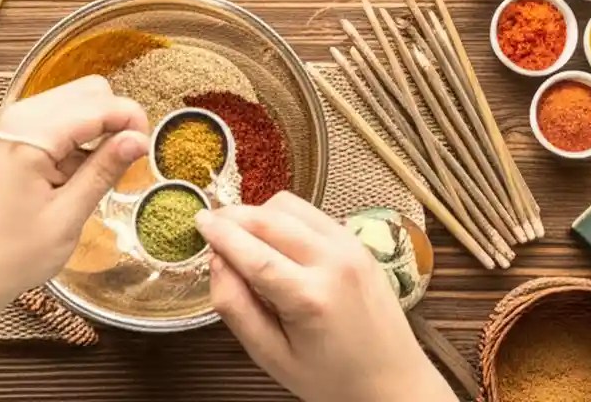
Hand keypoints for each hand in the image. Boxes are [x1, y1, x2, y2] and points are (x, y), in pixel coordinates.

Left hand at [0, 76, 148, 380]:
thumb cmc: (18, 253)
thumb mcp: (69, 216)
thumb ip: (104, 170)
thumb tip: (140, 139)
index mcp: (31, 136)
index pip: (97, 105)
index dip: (130, 122)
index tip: (146, 152)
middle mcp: (21, 117)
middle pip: (90, 92)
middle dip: (116, 120)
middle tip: (124, 164)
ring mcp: (17, 123)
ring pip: (80, 100)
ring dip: (100, 129)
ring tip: (100, 173)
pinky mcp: (19, 134)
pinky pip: (64, 118)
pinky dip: (83, 137)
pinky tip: (80, 173)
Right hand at [196, 193, 456, 401]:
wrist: (394, 384)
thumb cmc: (330, 379)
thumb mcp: (271, 356)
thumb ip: (236, 308)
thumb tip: (216, 261)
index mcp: (310, 297)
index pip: (253, 251)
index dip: (220, 233)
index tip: (196, 221)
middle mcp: (334, 262)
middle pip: (270, 218)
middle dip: (234, 216)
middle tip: (211, 225)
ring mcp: (352, 247)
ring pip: (291, 206)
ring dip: (260, 213)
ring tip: (243, 238)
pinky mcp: (359, 243)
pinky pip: (312, 214)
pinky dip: (286, 218)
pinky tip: (275, 242)